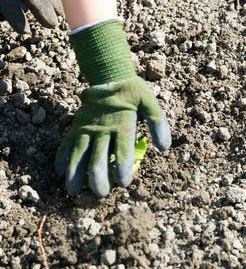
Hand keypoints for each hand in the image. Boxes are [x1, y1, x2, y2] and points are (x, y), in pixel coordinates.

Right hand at [55, 75, 170, 196]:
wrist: (111, 74)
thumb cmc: (133, 93)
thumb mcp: (150, 102)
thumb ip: (158, 123)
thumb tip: (164, 147)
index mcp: (122, 123)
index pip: (122, 149)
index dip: (122, 166)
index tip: (124, 183)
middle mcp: (103, 128)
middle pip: (98, 156)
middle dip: (98, 177)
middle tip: (100, 194)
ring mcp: (87, 127)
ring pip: (79, 152)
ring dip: (75, 172)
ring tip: (73, 191)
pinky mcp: (77, 125)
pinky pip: (67, 141)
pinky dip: (62, 155)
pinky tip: (59, 170)